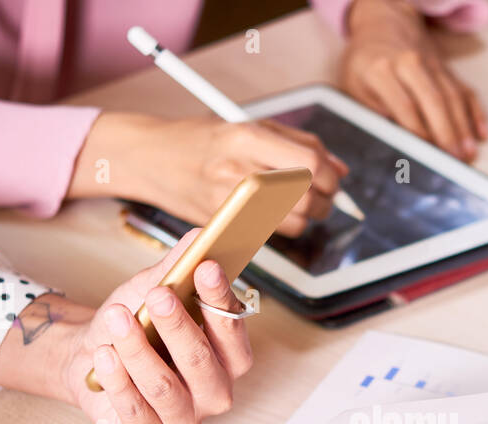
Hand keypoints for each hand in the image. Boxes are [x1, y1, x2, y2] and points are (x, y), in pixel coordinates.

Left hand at [0, 229, 254, 423]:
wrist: (91, 359)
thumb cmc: (135, 327)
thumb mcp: (154, 290)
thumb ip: (179, 266)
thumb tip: (202, 234)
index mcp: (228, 359)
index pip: (234, 333)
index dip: (220, 302)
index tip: (207, 268)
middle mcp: (214, 393)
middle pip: (202, 364)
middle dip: (178, 327)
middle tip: (158, 295)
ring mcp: (183, 419)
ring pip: (164, 388)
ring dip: (137, 350)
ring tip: (117, 319)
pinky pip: (134, 411)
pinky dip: (117, 380)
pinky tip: (104, 355)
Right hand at [70, 113, 346, 236]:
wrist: (149, 158)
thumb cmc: (199, 139)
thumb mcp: (248, 125)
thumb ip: (296, 143)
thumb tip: (337, 168)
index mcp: (246, 137)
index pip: (308, 165)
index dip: (329, 175)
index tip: (332, 177)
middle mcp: (237, 170)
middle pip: (306, 196)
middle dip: (325, 198)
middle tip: (325, 194)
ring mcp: (228, 201)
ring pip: (294, 221)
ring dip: (309, 216)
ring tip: (302, 204)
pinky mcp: (223, 224)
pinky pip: (271, 233)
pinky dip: (284, 226)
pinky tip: (277, 213)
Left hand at [339, 0, 487, 159]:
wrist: (382, 27)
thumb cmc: (363, 66)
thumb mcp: (354, 88)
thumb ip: (371, 114)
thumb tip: (391, 146)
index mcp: (382, 70)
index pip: (405, 106)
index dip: (418, 133)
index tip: (425, 157)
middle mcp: (410, 64)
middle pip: (434, 101)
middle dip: (446, 134)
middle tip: (453, 161)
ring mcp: (432, 65)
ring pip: (452, 98)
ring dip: (463, 128)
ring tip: (468, 155)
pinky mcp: (447, 70)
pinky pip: (465, 92)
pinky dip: (475, 113)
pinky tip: (482, 133)